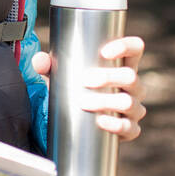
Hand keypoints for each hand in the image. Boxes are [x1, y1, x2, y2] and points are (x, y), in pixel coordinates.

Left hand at [31, 35, 146, 140]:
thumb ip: (48, 64)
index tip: (104, 52)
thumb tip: (39, 61)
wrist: (79, 119)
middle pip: (130, 77)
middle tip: (84, 81)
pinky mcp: (131, 129)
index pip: (135, 48)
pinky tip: (101, 121)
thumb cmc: (75, 87)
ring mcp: (134, 108)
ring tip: (84, 102)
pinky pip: (130, 128)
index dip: (125, 46)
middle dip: (108, 77)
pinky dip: (115, 125)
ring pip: (130, 102)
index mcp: (122, 64)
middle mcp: (133, 85)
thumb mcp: (62, 73)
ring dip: (107, 101)